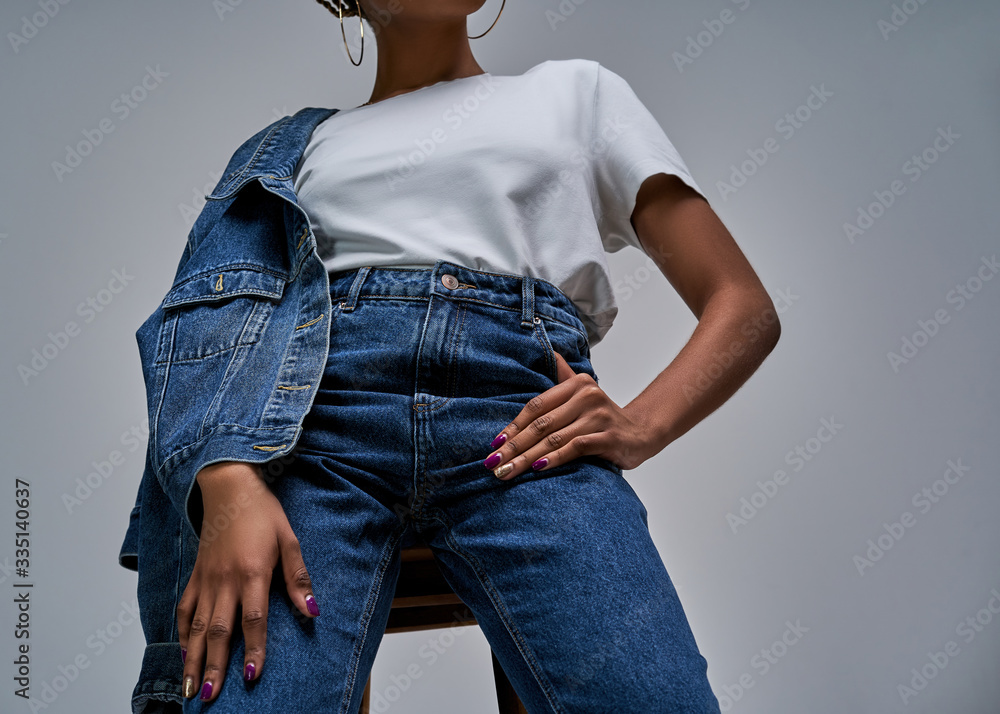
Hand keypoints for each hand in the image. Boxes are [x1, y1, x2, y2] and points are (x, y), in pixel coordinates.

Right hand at [176, 462, 319, 702]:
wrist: (229, 486)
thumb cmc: (263, 512)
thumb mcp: (289, 539)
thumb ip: (297, 578)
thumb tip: (311, 610)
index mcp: (252, 572)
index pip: (252, 620)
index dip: (254, 649)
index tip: (252, 676)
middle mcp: (225, 580)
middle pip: (218, 631)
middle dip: (214, 667)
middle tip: (209, 697)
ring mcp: (206, 578)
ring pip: (196, 626)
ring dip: (192, 659)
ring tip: (189, 688)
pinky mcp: (196, 574)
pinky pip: (184, 608)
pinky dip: (182, 632)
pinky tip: (183, 651)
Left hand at [482, 351, 654, 478]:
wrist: (642, 432)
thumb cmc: (604, 417)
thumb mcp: (584, 392)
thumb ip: (564, 375)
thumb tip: (550, 352)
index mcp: (577, 384)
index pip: (536, 406)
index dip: (513, 426)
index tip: (495, 444)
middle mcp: (588, 397)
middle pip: (541, 423)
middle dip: (514, 446)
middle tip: (493, 464)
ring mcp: (598, 417)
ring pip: (554, 438)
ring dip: (527, 457)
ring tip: (507, 471)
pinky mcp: (608, 437)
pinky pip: (575, 448)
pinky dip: (554, 458)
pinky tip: (537, 468)